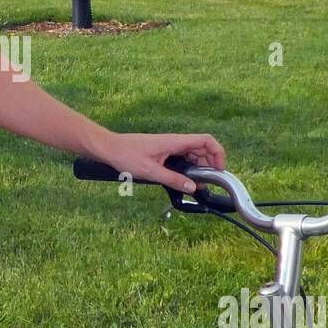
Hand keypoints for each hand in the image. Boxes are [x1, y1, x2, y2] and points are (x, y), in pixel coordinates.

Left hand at [95, 131, 226, 193]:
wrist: (109, 148)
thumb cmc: (126, 156)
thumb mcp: (151, 171)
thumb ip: (173, 179)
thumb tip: (193, 187)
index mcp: (175, 142)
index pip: (206, 140)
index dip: (218, 153)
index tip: (219, 170)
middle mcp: (175, 142)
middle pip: (202, 148)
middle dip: (210, 164)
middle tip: (208, 182)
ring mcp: (169, 146)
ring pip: (193, 154)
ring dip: (199, 167)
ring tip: (198, 184)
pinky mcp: (163, 151)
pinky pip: (182, 158)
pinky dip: (188, 168)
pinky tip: (185, 180)